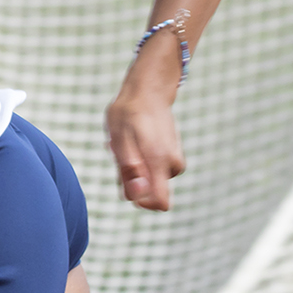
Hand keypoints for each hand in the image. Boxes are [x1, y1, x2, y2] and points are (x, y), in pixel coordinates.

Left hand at [106, 54, 186, 210]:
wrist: (148, 89)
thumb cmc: (129, 113)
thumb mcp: (119, 140)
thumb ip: (129, 170)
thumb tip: (137, 196)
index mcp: (160, 162)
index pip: (162, 203)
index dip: (144, 204)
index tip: (128, 185)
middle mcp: (172, 163)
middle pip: (153, 191)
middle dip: (134, 180)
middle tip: (121, 154)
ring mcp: (173, 157)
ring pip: (151, 178)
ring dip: (135, 168)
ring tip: (125, 144)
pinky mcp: (170, 152)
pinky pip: (153, 167)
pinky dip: (141, 159)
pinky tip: (133, 141)